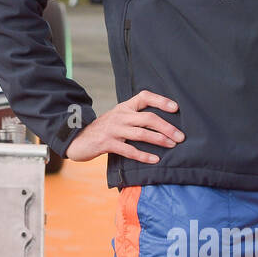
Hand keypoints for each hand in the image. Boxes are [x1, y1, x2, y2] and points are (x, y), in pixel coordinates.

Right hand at [65, 89, 183, 162]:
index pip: (144, 97)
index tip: (176, 108)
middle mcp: (120, 115)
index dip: (161, 100)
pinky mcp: (107, 143)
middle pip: (148, 118)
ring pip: (141, 133)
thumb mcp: (117, 118)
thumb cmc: (103, 130)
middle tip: (180, 137)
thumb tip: (161, 124)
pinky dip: (143, 155)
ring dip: (159, 140)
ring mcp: (113, 129)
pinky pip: (129, 150)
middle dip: (167, 127)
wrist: (77, 139)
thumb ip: (134, 117)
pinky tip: (154, 160)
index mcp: (124, 107)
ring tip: (172, 145)